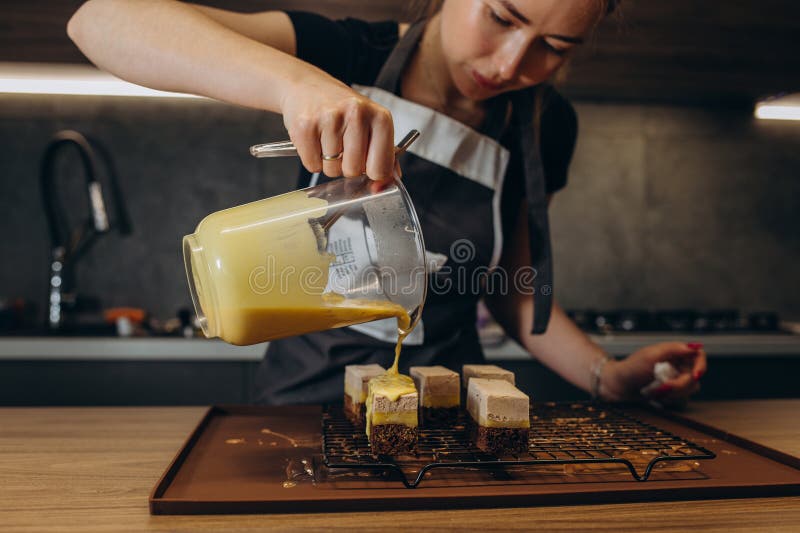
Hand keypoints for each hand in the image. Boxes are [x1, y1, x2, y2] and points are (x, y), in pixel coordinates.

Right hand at [280, 74, 399, 181]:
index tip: (365, 162)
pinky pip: (312, 165)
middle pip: (353, 171)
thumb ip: (384, 158)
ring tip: (327, 140)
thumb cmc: (343, 110)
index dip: (370, 172)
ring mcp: (330, 119)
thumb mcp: (372, 127)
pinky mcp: (305, 126)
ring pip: (331, 170)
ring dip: (328, 162)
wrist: (307, 86)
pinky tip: (314, 139)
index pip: (380, 169)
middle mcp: (357, 114)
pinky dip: (312, 159)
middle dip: (346, 166)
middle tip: (342, 146)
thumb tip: (384, 187)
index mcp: (380, 118)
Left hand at [604, 342, 706, 404]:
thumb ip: (673, 350)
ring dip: (672, 393)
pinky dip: (668, 399)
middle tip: (661, 387)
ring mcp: (675, 379)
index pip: (699, 356)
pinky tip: (654, 395)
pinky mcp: (671, 392)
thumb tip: (696, 346)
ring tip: (654, 390)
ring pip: (689, 390)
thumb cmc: (630, 369)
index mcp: (674, 352)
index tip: (695, 375)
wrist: (617, 387)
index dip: (701, 365)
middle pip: (695, 377)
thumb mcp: (650, 356)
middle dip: (679, 385)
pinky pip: (681, 399)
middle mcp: (677, 365)